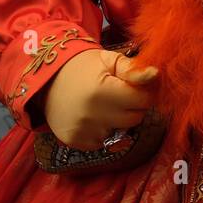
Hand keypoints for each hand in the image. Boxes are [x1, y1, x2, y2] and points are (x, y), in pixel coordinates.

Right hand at [42, 48, 158, 150]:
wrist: (46, 79)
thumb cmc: (82, 66)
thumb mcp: (108, 60)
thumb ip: (132, 69)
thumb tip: (155, 74)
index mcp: (103, 91)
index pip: (143, 101)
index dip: (144, 93)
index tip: (135, 87)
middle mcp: (93, 115)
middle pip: (134, 118)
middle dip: (133, 107)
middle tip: (119, 95)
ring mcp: (83, 131)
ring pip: (120, 132)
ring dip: (118, 120)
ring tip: (104, 105)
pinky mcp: (75, 142)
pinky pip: (103, 142)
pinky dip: (103, 131)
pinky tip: (93, 117)